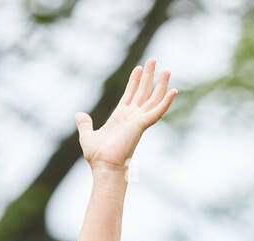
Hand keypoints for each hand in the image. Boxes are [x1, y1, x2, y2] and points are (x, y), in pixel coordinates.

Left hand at [75, 58, 176, 173]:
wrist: (104, 166)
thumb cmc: (97, 156)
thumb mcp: (87, 136)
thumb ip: (85, 124)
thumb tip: (80, 114)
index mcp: (121, 118)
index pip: (130, 95)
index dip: (134, 81)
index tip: (139, 68)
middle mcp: (131, 117)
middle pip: (143, 92)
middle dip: (148, 76)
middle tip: (153, 60)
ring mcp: (138, 121)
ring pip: (153, 99)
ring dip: (160, 85)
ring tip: (167, 70)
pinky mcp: (142, 125)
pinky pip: (157, 111)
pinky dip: (165, 102)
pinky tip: (173, 91)